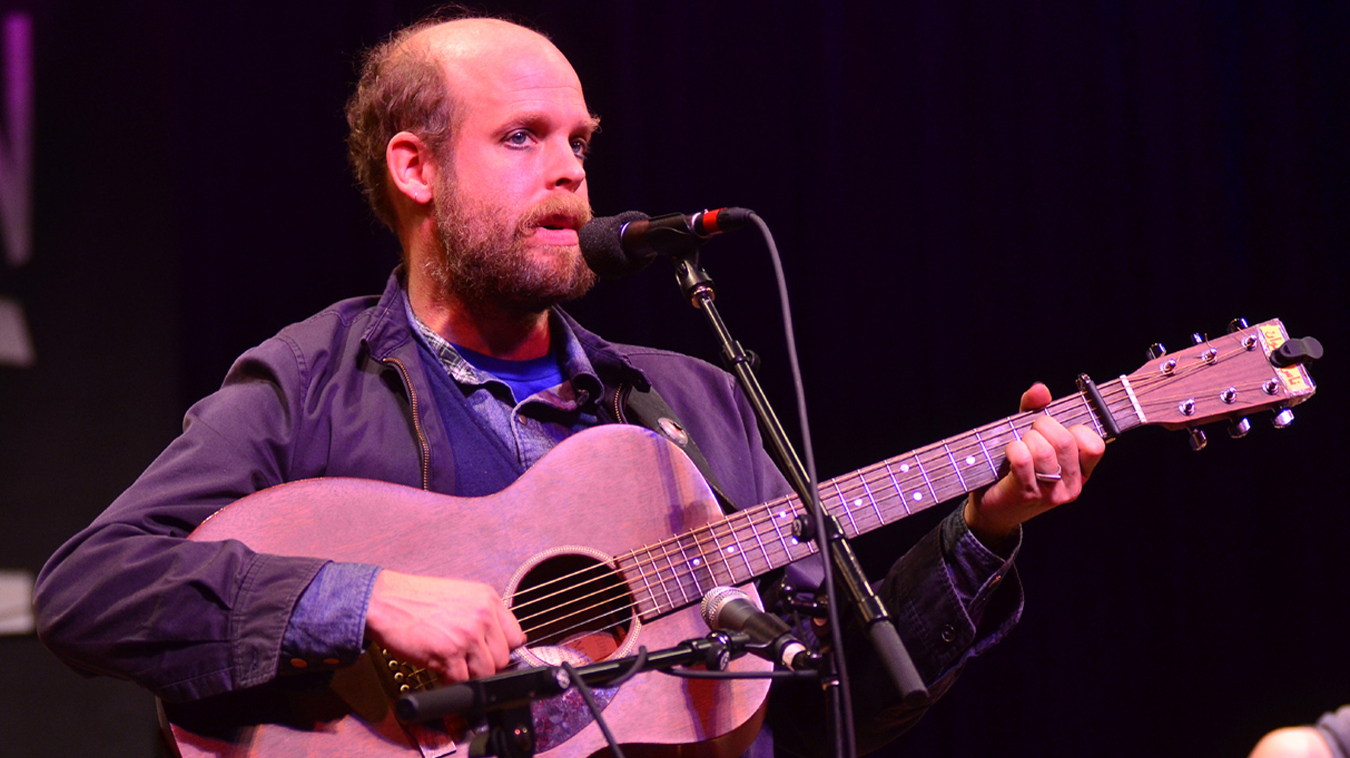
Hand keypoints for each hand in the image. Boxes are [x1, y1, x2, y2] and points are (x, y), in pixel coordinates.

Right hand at [365, 570, 525, 682]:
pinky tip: (441, 670)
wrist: (386, 601)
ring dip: (469, 675)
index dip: (503, 650)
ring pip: (486, 673)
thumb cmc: (417, 600)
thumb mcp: (461, 596)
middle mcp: (482, 615)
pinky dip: (451, 682)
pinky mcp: (449, 654)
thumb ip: (482, 616)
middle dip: (485, 665)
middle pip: (503, 658)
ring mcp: (467, 635)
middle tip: (466, 661)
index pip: (516, 636)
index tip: (492, 654)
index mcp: (488, 598)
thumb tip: (497, 643)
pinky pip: (462, 681)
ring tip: (452, 665)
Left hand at [964, 383, 1105, 546]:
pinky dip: (1013, 449)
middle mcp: (1072, 484)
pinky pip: (1023, 460)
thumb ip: (1036, 410)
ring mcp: (1051, 493)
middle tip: (1029, 432)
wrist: (993, 507)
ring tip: (1018, 445)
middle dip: (1042, 426)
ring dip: (1025, 439)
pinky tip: (1009, 453)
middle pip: (1065, 441)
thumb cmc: (1016, 469)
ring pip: (1044, 450)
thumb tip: (1040, 390)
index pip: (1095, 444)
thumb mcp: (1030, 435)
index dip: (1074, 428)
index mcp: (1081, 470)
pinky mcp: (1027, 495)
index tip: (1055, 428)